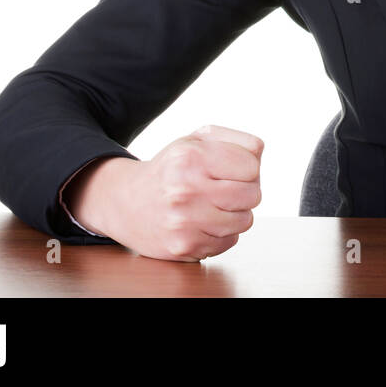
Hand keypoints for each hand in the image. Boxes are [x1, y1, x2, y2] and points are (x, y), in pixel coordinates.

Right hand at [68, 124, 263, 261]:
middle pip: (253, 194)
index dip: (247, 167)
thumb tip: (259, 154)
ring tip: (213, 204)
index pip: (252, 165)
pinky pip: (230, 241)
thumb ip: (235, 140)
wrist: (125, 202)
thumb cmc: (170, 168)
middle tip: (224, 187)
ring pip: (245, 220)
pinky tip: (203, 221)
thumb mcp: (196, 139)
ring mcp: (184, 221)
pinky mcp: (184, 246)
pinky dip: (222, 232)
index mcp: (190, 156)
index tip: (231, 168)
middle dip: (245, 189)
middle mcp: (185, 189)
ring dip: (235, 213)